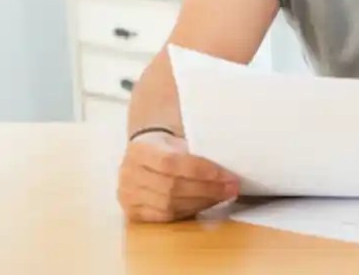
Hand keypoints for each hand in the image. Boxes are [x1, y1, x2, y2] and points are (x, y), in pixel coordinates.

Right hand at [117, 131, 238, 222]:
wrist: (142, 156)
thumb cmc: (165, 147)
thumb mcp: (177, 140)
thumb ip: (195, 152)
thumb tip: (226, 169)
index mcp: (139, 149)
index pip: (171, 162)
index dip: (201, 171)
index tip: (226, 175)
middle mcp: (128, 173)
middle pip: (171, 187)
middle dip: (207, 190)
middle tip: (231, 188)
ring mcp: (128, 195)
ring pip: (169, 205)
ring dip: (201, 202)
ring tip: (222, 197)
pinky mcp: (132, 212)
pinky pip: (164, 217)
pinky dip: (188, 212)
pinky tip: (205, 205)